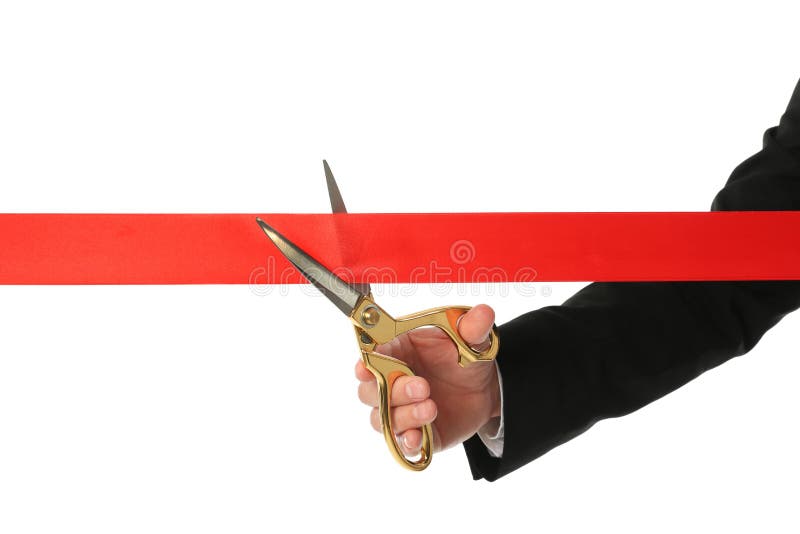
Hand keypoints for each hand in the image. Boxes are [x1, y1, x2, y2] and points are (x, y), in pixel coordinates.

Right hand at [355, 304, 499, 454]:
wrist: (485, 389)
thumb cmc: (466, 357)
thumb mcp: (472, 340)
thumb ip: (474, 327)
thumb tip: (484, 312)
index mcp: (397, 350)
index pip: (370, 356)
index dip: (364, 363)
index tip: (366, 368)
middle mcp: (391, 381)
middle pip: (370, 390)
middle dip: (392, 390)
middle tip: (422, 387)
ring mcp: (400, 409)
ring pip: (382, 418)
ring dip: (403, 416)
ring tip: (431, 408)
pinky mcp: (414, 432)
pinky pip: (400, 443)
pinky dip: (405, 442)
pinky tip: (417, 438)